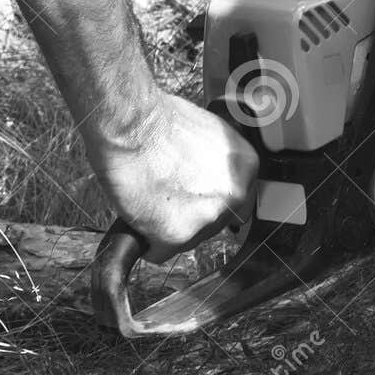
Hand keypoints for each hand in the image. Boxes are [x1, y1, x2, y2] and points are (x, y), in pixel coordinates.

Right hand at [93, 94, 258, 263]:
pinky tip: (140, 213)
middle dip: (188, 214)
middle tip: (165, 193)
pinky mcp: (177, 235)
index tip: (192, 196)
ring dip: (166, 226)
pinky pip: (159, 251)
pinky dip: (146, 239)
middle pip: (211, 223)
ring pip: (187, 240)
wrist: (129, 125)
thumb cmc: (158, 122)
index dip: (206, 198)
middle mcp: (234, 195)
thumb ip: (215, 164)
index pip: (232, 200)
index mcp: (245, 167)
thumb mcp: (207, 136)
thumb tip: (206, 179)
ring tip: (150, 196)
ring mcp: (207, 218)